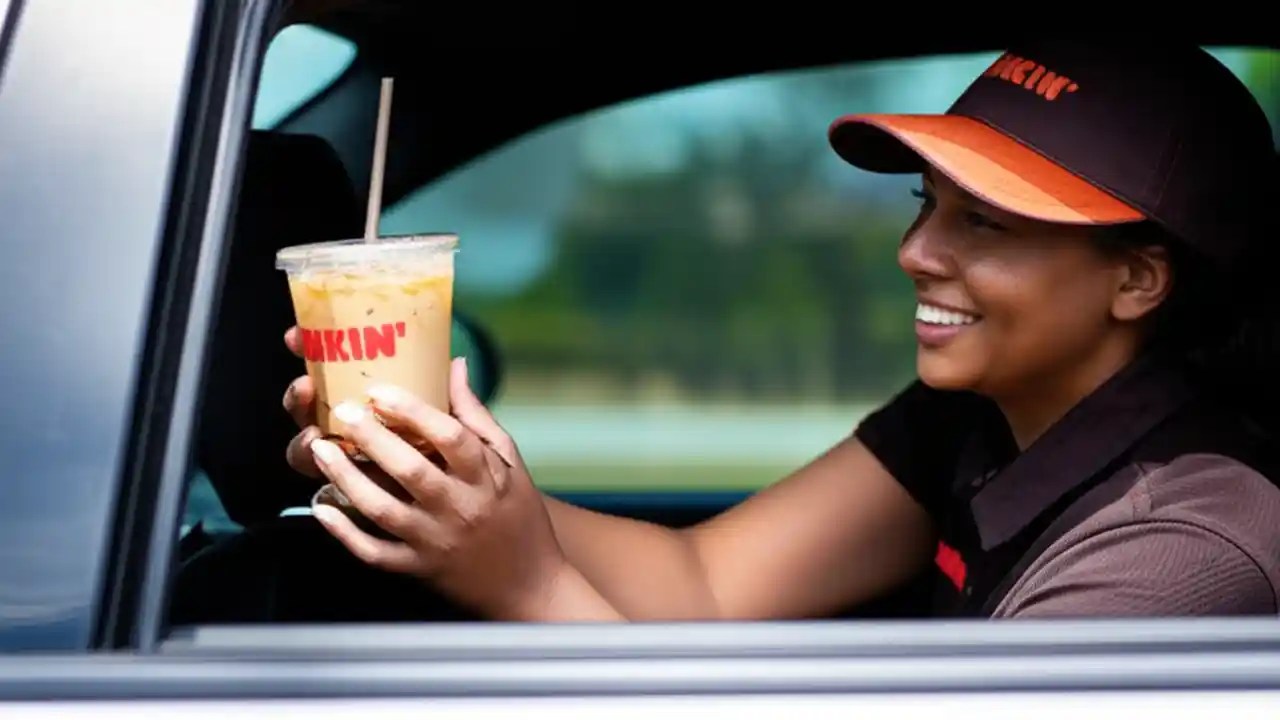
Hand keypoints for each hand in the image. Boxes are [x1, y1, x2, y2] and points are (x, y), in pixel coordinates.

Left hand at [282, 328, 568, 619]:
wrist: (530, 586)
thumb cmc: (520, 516)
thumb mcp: (510, 462)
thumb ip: (476, 416)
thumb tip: (453, 366)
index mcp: (485, 478)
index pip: (450, 437)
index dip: (413, 411)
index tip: (381, 391)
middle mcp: (459, 509)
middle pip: (410, 470)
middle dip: (371, 439)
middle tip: (343, 412)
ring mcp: (435, 541)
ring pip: (383, 510)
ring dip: (347, 479)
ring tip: (321, 450)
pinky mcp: (417, 569)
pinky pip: (374, 552)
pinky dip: (344, 532)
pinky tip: (321, 507)